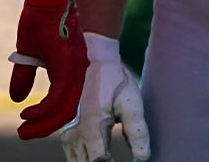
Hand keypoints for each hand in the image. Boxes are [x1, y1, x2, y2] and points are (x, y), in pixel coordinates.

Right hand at [10, 0, 89, 139]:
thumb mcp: (29, 53)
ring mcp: (76, 67)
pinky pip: (59, 95)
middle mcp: (78, 70)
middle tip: (25, 134)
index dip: (47, 119)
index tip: (28, 125)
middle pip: (67, 111)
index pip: (64, 104)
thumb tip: (17, 97)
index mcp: (71, 68)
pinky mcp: (69, 63)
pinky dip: (43, 109)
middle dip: (46, 127)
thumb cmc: (39, 19)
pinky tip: (28, 113)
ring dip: (44, 122)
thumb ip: (25, 75)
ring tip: (25, 129)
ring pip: (65, 107)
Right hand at [60, 33, 150, 161]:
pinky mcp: (65, 125)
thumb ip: (137, 132)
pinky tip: (92, 153)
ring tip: (106, 157)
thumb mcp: (131, 103)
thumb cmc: (113, 80)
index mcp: (92, 127)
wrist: (92, 58)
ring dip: (88, 161)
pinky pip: (70, 149)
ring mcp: (67, 128)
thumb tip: (143, 157)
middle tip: (114, 159)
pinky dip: (80, 155)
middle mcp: (75, 131)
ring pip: (75, 158)